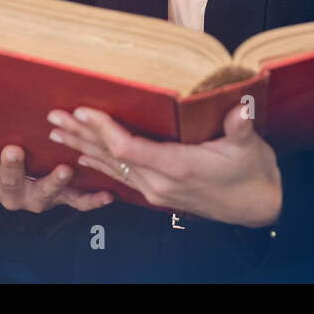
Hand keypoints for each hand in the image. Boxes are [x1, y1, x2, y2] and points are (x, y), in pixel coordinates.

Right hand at [0, 126, 113, 213]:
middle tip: (14, 150)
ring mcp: (36, 199)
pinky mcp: (61, 200)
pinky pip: (77, 202)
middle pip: (8, 183)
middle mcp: (10, 194)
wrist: (25, 189)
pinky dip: (92, 201)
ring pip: (44, 194)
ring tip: (64, 170)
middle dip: (11, 168)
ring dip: (54, 183)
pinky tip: (107, 195)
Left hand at [48, 104, 281, 227]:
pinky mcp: (159, 193)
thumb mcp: (250, 147)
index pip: (129, 148)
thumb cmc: (253, 174)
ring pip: (111, 168)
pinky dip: (100, 164)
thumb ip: (240, 126)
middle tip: (54, 117)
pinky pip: (122, 177)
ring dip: (83, 148)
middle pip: (111, 158)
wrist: (259, 207)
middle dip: (81, 135)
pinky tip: (83, 157)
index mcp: (178, 167)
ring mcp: (157, 190)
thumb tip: (240, 106)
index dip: (104, 129)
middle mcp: (161, 182)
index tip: (83, 110)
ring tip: (57, 132)